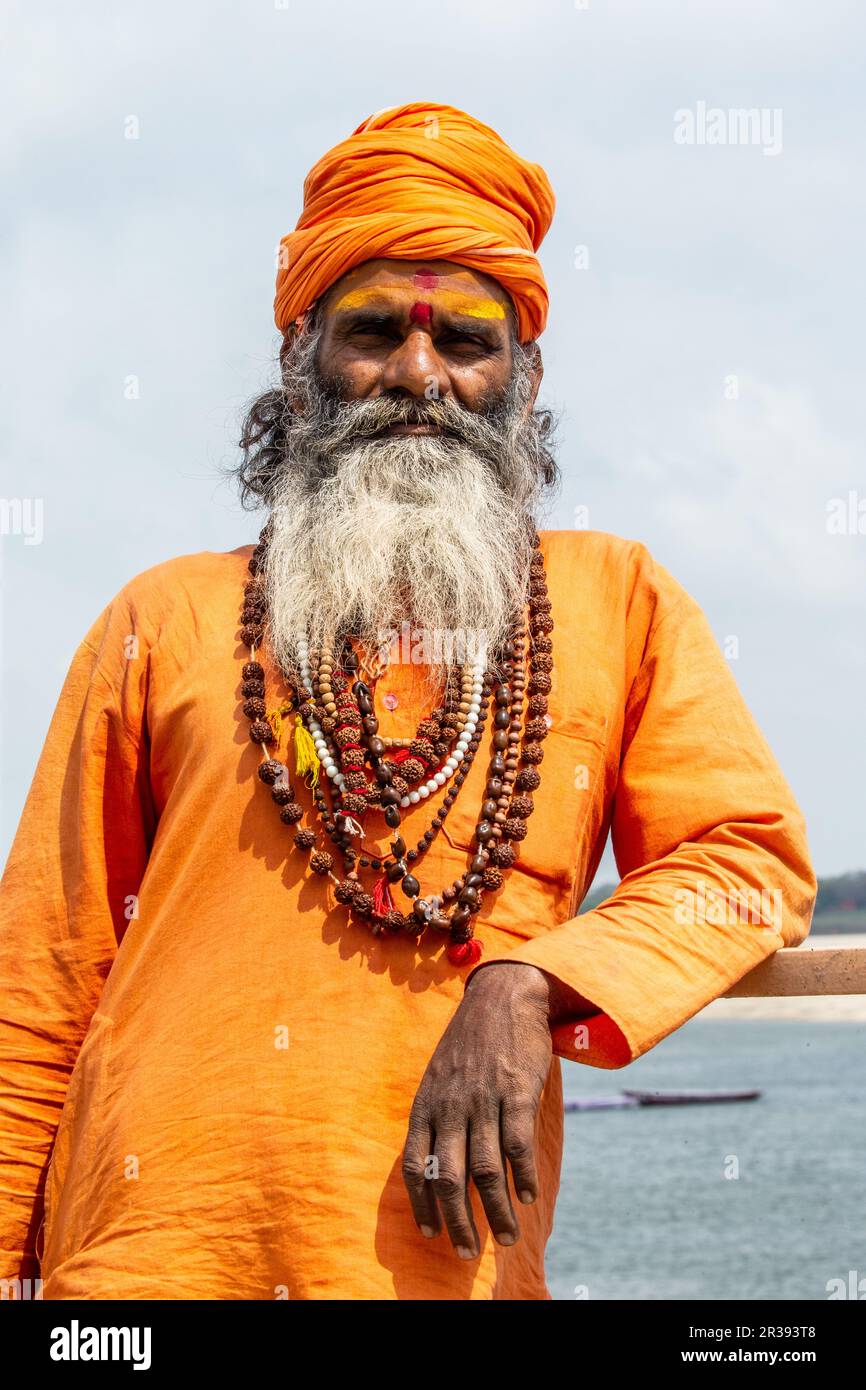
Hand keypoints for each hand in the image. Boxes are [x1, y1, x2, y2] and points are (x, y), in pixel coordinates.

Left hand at [401, 961, 593, 1258]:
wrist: (504, 995)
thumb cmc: (472, 1040)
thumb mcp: (440, 1074)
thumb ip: (438, 1115)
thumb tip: (437, 1163)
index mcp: (428, 1104)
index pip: (417, 1165)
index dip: (422, 1204)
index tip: (431, 1233)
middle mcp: (451, 1106)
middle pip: (450, 1178)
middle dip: (458, 1223)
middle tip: (466, 1253)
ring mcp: (484, 1100)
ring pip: (486, 1172)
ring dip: (496, 1212)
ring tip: (505, 1237)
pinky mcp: (516, 1092)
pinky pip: (518, 1146)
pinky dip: (522, 1178)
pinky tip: (528, 1197)